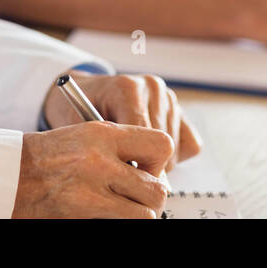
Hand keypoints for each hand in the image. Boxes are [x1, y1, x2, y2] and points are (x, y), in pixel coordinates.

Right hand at [13, 122, 173, 217]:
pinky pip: (123, 224)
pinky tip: (105, 215)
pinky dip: (120, 222)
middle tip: (138, 198)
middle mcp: (101, 161)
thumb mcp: (84, 136)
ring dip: (138, 215)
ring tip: (122, 210)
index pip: (162, 144)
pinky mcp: (81, 214)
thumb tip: (154, 172)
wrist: (5, 174)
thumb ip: (119, 148)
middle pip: (158, 188)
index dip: (161, 162)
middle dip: (152, 198)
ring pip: (145, 215)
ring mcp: (90, 192)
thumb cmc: (44, 157)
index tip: (148, 170)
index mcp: (103, 134)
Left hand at [42, 71, 202, 169]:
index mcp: (127, 88)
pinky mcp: (180, 108)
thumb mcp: (78, 129)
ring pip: (177, 148)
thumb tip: (129, 178)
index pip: (145, 136)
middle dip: (145, 166)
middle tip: (125, 172)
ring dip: (158, 161)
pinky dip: (174, 156)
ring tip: (132, 157)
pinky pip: (190, 145)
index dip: (136, 165)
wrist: (85, 94)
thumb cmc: (76, 112)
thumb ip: (102, 148)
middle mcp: (152, 88)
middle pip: (163, 145)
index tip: (124, 179)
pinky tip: (148, 151)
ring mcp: (168, 97)